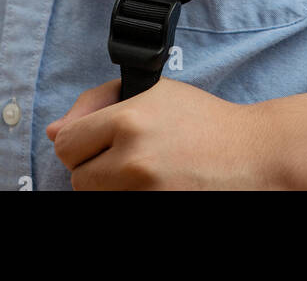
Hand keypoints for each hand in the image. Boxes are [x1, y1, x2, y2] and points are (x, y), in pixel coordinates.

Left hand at [46, 76, 277, 189]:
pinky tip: (155, 186)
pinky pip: (121, 209)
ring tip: (143, 173)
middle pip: (77, 179)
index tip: (97, 140)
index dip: (79, 141)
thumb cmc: (203, 121)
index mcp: (128, 121)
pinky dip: (130, 199)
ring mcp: (145, 195)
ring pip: (96, 199)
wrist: (253, 157)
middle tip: (126, 157)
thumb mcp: (153, 92)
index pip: (66, 144)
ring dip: (111, 187)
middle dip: (95, 168)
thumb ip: (97, 103)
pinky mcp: (155, 214)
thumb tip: (53, 131)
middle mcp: (133, 161)